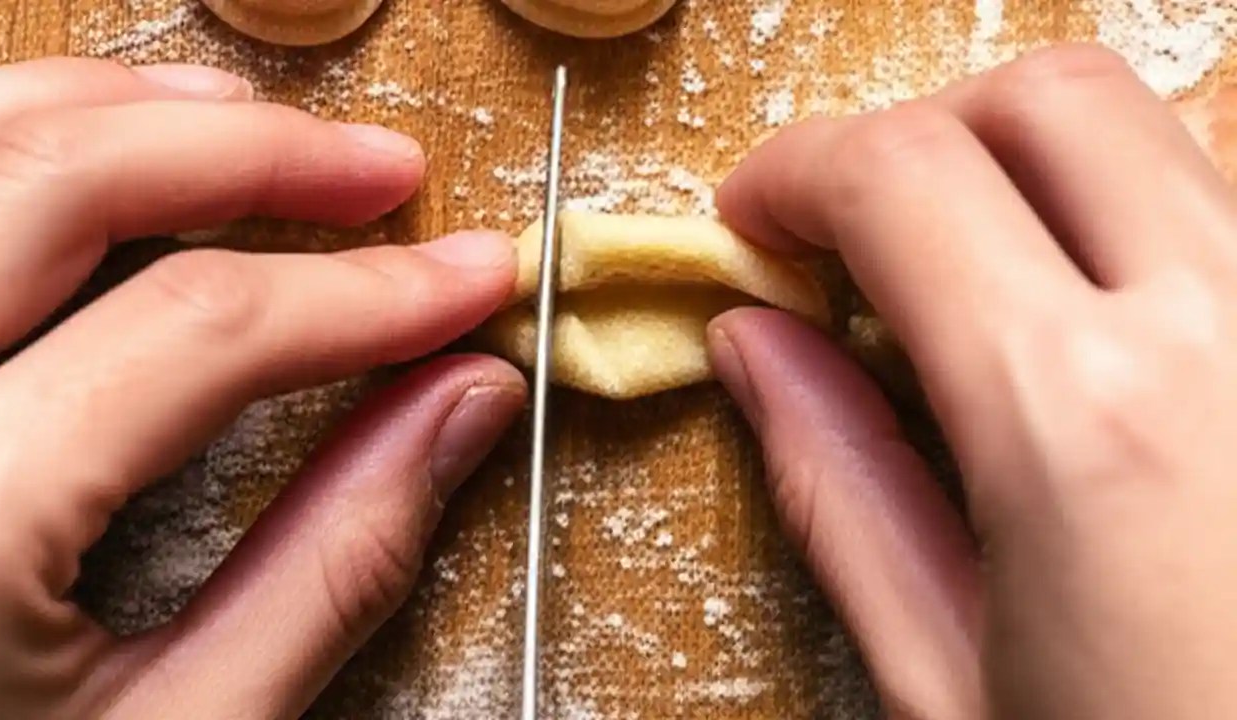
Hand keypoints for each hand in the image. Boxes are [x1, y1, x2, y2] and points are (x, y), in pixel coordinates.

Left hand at [0, 57, 524, 717]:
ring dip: (115, 111)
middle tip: (379, 169)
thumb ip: (329, 567)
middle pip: (62, 183)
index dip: (364, 292)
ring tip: (245, 128)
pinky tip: (72, 149)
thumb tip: (456, 409)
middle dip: (255, 158)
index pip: (201, 331)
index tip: (463, 275)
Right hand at [708, 43, 1236, 719]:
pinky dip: (1135, 229)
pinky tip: (1095, 333)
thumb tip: (757, 348)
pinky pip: (1236, 218)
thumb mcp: (953, 683)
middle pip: (1046, 98)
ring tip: (971, 288)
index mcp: (1085, 423)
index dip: (795, 171)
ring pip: (1158, 138)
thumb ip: (841, 485)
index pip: (902, 175)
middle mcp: (1234, 332)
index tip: (756, 217)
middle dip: (917, 134)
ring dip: (1030, 174)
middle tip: (854, 233)